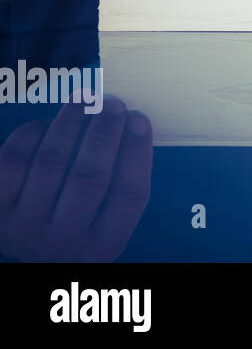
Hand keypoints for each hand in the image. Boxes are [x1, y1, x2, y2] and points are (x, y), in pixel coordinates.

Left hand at [0, 98, 152, 261]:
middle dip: (104, 133)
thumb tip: (130, 124)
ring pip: (51, 163)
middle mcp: (63, 242)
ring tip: (84, 101)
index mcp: (101, 247)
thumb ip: (119, 184)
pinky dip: (33, 134)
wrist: (25, 246)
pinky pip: (14, 161)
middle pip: (90, 177)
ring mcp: (24, 228)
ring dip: (71, 124)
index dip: (137, 152)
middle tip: (113, 104)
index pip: (129, 195)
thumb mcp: (103, 222)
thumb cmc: (74, 222)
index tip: (140, 119)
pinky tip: (48, 124)